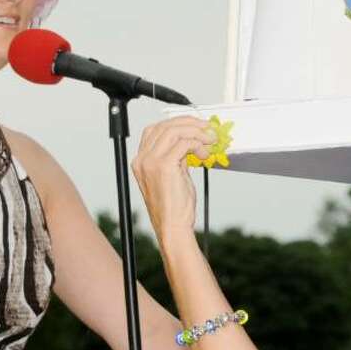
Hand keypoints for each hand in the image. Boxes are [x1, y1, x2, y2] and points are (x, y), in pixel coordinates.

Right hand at [132, 116, 212, 237]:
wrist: (172, 226)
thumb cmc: (174, 206)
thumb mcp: (173, 175)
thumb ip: (177, 157)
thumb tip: (194, 141)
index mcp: (141, 161)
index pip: (155, 129)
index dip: (177, 123)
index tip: (196, 125)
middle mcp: (142, 159)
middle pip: (165, 126)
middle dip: (190, 123)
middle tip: (208, 129)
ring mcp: (151, 162)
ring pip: (175, 131)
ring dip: (197, 132)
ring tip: (210, 141)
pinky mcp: (164, 166)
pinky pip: (184, 143)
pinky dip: (198, 144)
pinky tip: (204, 154)